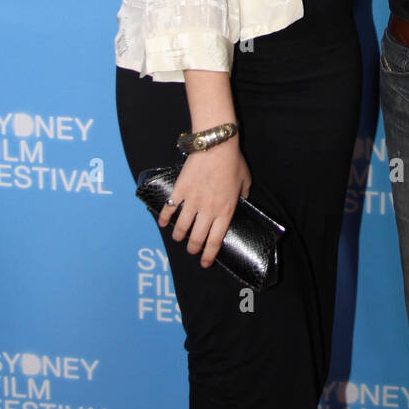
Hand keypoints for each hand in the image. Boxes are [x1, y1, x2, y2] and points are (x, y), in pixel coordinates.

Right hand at [157, 139, 251, 267]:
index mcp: (225, 211)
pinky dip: (164, 218)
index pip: (215, 241)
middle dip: (193, 248)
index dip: (209, 255)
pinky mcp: (180, 190)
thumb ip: (243, 194)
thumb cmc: (233, 162)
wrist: (216, 146)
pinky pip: (169, 208)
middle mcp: (207, 211)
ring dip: (178, 235)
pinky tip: (163, 223)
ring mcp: (192, 201)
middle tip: (192, 250)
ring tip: (178, 237)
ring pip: (181, 227)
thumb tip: (243, 199)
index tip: (205, 263)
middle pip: (197, 238)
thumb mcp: (245, 181)